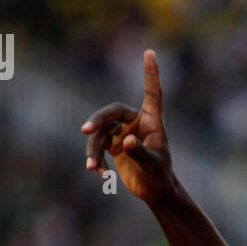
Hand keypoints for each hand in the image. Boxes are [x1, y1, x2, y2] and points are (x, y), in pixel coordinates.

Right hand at [81, 49, 173, 203]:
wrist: (155, 192)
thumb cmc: (160, 177)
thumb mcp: (153, 166)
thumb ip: (140, 152)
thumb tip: (127, 140)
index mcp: (152, 122)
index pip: (152, 94)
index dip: (150, 74)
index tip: (150, 53)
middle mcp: (136, 123)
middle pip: (112, 112)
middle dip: (98, 120)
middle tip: (85, 130)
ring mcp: (123, 133)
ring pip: (100, 133)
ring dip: (94, 150)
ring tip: (93, 168)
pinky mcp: (114, 145)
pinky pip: (98, 146)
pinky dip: (96, 159)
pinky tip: (100, 174)